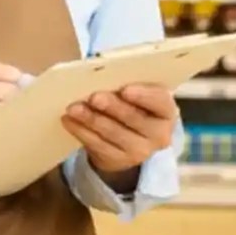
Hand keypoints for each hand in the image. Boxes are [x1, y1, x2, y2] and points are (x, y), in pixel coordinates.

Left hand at [61, 84, 177, 178]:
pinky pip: (97, 145)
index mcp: (166, 111)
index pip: (160, 102)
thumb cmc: (134, 104)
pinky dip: (81, 131)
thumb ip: (128, 83)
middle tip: (94, 97)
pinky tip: (69, 120)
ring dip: (91, 119)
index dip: (144, 96)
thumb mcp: (139, 93)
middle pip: (133, 118)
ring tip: (74, 107)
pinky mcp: (118, 161)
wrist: (133, 136)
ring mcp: (139, 152)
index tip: (125, 89)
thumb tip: (101, 73)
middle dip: (112, 107)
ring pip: (112, 133)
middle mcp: (158, 135)